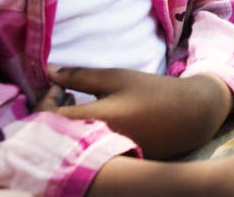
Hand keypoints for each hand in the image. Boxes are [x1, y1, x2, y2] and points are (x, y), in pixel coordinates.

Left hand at [36, 66, 232, 158]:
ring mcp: (105, 157)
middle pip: (55, 135)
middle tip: (62, 94)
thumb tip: (49, 72)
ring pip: (68, 144)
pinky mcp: (113, 162)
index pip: (49, 118)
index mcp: (97, 120)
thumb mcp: (117, 77)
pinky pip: (84, 151)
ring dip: (64, 125)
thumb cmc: (153, 92)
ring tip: (76, 104)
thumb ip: (81, 75)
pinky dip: (80, 135)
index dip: (44, 101)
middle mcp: (97, 144)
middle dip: (51, 114)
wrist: (189, 116)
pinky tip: (91, 119)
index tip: (56, 86)